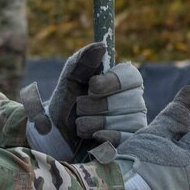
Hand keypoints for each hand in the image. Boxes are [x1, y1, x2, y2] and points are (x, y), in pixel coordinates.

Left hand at [24, 43, 147, 158]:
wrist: (55, 138)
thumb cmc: (64, 105)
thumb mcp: (69, 81)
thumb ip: (82, 62)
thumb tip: (101, 45)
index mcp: (120, 81)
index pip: (132, 76)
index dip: (112, 82)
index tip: (92, 87)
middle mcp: (132, 100)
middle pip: (131, 99)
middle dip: (98, 105)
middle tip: (80, 108)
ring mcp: (134, 123)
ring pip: (128, 120)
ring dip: (95, 122)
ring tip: (81, 125)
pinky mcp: (130, 143)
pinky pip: (127, 138)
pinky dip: (105, 136)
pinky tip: (93, 136)